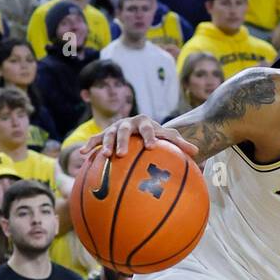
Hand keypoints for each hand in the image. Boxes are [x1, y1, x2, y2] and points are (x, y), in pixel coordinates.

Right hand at [81, 114, 197, 158]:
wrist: (140, 128)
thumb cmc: (157, 137)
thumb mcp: (168, 139)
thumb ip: (180, 145)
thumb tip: (197, 153)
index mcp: (145, 123)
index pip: (148, 128)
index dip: (149, 136)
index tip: (151, 146)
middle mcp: (128, 123)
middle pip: (124, 130)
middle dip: (123, 141)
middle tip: (123, 154)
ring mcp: (115, 128)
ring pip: (108, 135)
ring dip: (105, 145)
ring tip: (104, 157)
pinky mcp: (105, 135)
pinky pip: (95, 140)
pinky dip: (89, 146)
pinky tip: (82, 155)